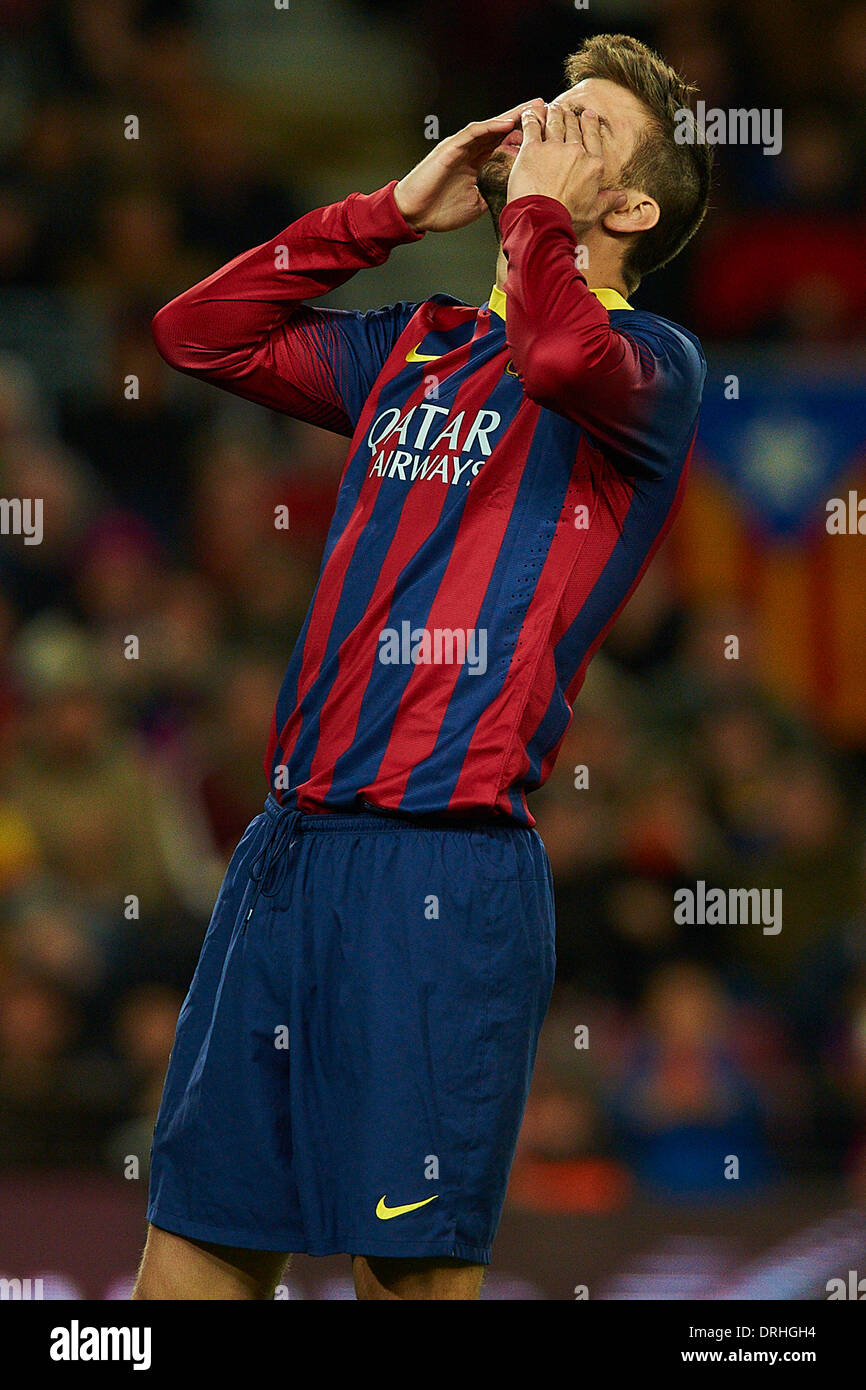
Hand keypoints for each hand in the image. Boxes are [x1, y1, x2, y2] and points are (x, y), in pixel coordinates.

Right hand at [394, 101, 542, 232]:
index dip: (525, 135)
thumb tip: (514, 194)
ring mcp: (460, 147)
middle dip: (523, 118)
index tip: (547, 130)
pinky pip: (473, 134)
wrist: (414, 213)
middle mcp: (470, 150)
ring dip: (511, 116)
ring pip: (490, 126)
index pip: (505, 143)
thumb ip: (492, 192)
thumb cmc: (439, 210)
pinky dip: (490, 126)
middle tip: (545, 106)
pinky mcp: (449, 148)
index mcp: (477, 162)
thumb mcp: (476, 205)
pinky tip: (507, 121)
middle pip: (501, 128)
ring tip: (531, 108)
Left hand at [506, 105, 627, 235]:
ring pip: (555, 123)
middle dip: (569, 117)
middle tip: (565, 110)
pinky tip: (530, 113)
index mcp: (593, 165)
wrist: (543, 219)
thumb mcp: (592, 212)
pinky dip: (531, 118)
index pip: (593, 138)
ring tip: (552, 108)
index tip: (587, 115)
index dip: (589, 124)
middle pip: (572, 128)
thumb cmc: (567, 219)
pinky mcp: (532, 149)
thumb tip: (623, 198)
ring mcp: (554, 148)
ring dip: (553, 113)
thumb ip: (607, 202)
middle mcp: (576, 152)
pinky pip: (532, 127)